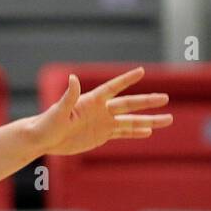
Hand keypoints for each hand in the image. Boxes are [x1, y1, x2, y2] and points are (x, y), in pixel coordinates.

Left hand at [27, 67, 172, 156]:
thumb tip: (73, 78)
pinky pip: (123, 133)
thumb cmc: (46, 123)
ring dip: (149, 120)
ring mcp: (102, 123)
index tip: (142, 71)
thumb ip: (68, 96)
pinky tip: (149, 131)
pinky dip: (136, 132)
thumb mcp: (58, 111)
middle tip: (165, 98)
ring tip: (168, 119)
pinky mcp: (101, 135)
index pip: (113, 88)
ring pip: (131, 121)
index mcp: (91, 101)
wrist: (42, 139)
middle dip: (147, 102)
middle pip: (128, 105)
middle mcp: (100, 110)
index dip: (127, 80)